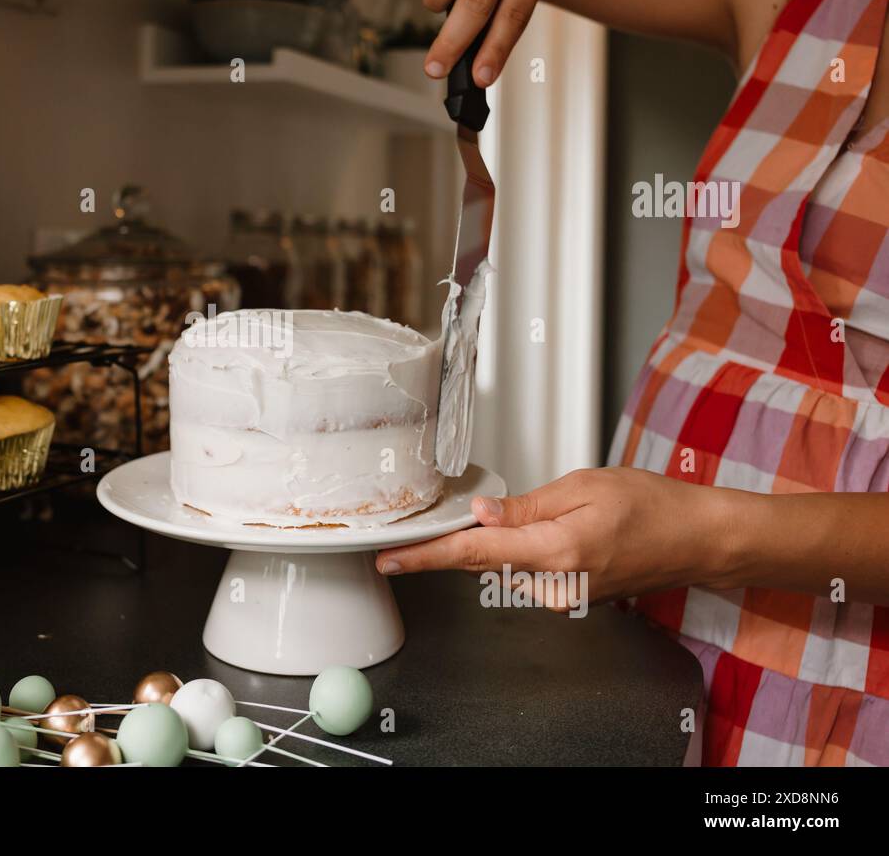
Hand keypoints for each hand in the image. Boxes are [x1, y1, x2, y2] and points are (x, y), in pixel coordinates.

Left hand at [376, 467, 742, 607]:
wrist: (697, 540)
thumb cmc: (653, 507)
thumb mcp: (583, 487)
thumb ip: (525, 505)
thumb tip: (480, 513)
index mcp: (555, 552)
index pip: (472, 555)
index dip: (424, 557)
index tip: (390, 560)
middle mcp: (555, 586)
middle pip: (482, 561)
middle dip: (463, 536)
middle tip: (463, 511)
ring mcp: (562, 597)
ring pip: (503, 565)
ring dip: (498, 541)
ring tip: (545, 511)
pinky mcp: (568, 598)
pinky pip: (525, 571)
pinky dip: (518, 551)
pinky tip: (546, 530)